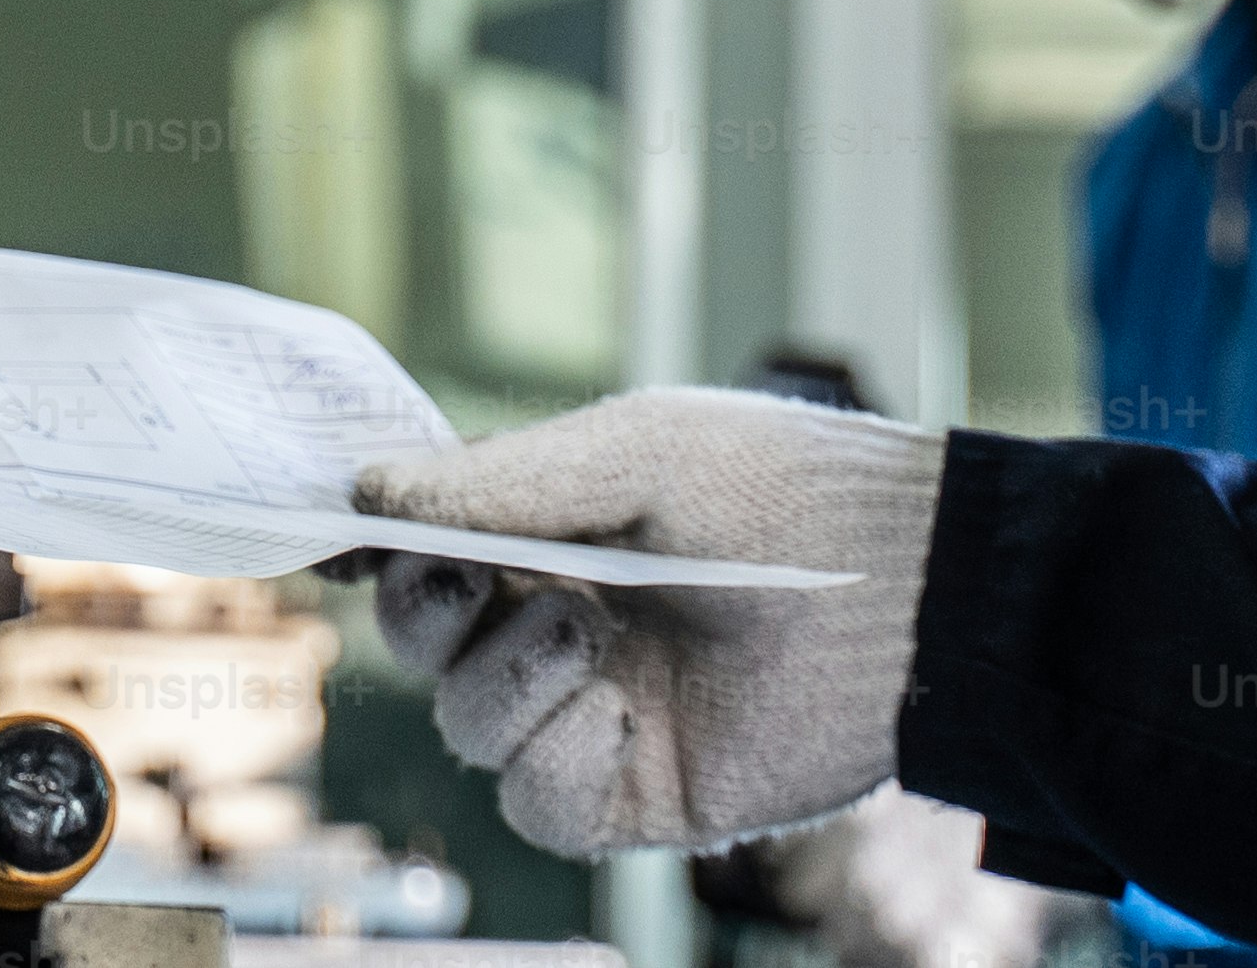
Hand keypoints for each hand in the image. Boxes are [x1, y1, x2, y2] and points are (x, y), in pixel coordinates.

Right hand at [355, 389, 944, 857]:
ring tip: (587, 637)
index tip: (342, 535)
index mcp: (560, 539)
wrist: (914, 592)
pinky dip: (555, 756)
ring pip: (469, 728)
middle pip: (426, 645)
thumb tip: (365, 492)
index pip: (431, 552)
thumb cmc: (786, 493)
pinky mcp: (642, 796)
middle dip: (422, 613)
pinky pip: (539, 804)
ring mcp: (600, 715)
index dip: (379, 550)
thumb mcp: (638, 452)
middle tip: (470, 580)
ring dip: (502, 680)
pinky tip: (615, 712)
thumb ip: (502, 482)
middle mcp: (567, 627)